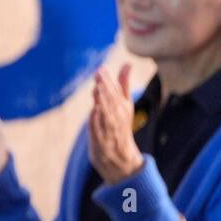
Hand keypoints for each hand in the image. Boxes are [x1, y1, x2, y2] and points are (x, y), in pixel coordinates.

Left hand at [88, 63, 143, 184]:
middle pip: (110, 102)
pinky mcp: (102, 142)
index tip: (101, 69)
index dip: (108, 81)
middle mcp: (117, 118)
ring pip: (106, 115)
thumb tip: (127, 64)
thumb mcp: (125, 105)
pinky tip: (93, 112)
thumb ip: (124, 84)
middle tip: (98, 76)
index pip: (115, 93)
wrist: (121, 157)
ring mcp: (110, 130)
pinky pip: (99, 131)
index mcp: (123, 108)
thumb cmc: (120, 126)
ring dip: (101, 102)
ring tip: (96, 90)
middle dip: (105, 89)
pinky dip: (97, 122)